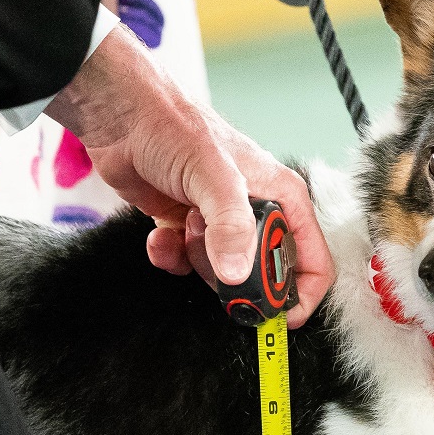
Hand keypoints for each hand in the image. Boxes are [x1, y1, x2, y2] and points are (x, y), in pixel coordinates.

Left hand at [43, 26, 335, 327]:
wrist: (122, 117)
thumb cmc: (176, 128)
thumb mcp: (213, 176)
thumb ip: (230, 226)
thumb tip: (238, 275)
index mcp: (280, 195)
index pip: (311, 257)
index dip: (301, 293)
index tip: (278, 317)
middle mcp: (255, 209)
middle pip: (264, 272)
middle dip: (236, 277)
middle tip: (214, 263)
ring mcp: (218, 219)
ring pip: (222, 272)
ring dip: (197, 261)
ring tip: (184, 225)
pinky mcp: (185, 225)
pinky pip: (185, 263)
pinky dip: (170, 256)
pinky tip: (159, 234)